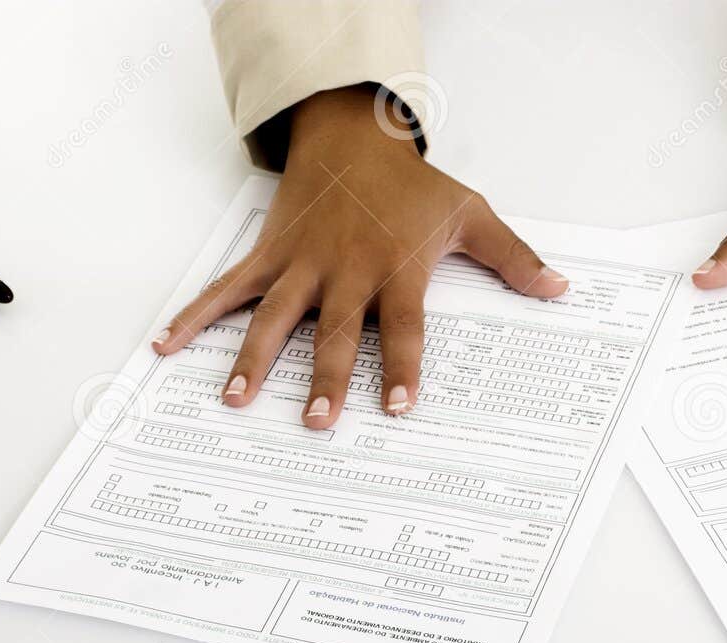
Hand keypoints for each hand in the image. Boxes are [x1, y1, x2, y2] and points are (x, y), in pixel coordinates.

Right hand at [152, 84, 567, 427]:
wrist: (352, 137)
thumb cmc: (411, 186)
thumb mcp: (470, 213)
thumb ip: (513, 259)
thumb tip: (559, 290)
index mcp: (396, 268)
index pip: (403, 327)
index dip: (401, 367)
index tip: (397, 406)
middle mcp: (345, 271)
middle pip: (335, 332)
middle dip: (326, 377)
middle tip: (317, 421)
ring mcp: (301, 265)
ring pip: (274, 317)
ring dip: (253, 358)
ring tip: (235, 399)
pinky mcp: (268, 256)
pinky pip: (226, 289)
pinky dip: (195, 315)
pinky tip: (167, 345)